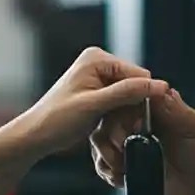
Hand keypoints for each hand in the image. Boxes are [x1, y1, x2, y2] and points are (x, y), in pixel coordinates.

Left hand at [18, 47, 169, 157]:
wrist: (35, 136)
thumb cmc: (56, 119)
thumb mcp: (94, 105)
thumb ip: (127, 93)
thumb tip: (159, 85)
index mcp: (97, 58)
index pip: (138, 74)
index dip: (142, 99)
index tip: (136, 123)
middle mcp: (99, 64)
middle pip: (135, 88)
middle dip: (130, 112)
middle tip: (120, 134)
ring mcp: (99, 79)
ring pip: (129, 100)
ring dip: (124, 120)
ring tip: (110, 135)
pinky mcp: (99, 95)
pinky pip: (120, 106)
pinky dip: (117, 121)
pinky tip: (107, 132)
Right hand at [90, 85, 194, 194]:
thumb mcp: (193, 129)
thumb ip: (174, 108)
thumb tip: (155, 89)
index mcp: (154, 108)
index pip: (129, 96)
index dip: (125, 108)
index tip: (133, 126)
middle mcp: (136, 122)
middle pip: (109, 115)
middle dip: (114, 132)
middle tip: (125, 146)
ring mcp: (126, 143)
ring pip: (100, 137)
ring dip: (108, 152)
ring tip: (123, 164)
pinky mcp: (119, 163)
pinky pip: (101, 161)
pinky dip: (107, 169)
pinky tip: (122, 176)